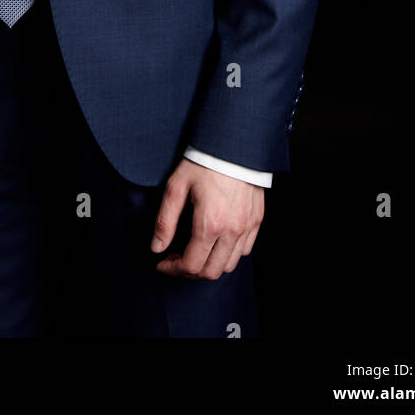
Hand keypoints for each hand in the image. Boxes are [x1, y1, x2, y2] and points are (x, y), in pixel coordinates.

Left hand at [150, 157, 263, 278]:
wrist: (234, 143)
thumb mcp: (176, 187)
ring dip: (209, 265)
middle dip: (189, 271)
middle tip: (176, 259)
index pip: (191, 265)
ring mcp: (247, 227)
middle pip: (211, 272)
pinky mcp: (257, 220)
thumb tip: (157, 247)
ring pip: (229, 265)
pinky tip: (215, 242)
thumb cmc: (204, 161)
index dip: (173, 269)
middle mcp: (232, 230)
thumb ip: (165, 220)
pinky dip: (228, 254)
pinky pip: (244, 250)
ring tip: (195, 252)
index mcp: (210, 223)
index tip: (162, 262)